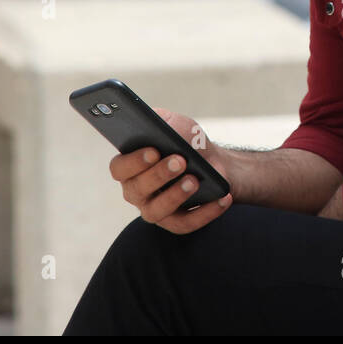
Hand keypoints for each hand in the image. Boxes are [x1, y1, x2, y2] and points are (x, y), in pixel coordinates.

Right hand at [108, 107, 232, 233]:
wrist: (212, 161)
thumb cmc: (187, 142)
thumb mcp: (175, 124)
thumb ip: (160, 119)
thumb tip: (151, 120)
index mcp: (129, 166)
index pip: (119, 168)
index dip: (134, 161)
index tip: (153, 151)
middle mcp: (136, 191)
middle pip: (137, 189)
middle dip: (159, 175)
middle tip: (180, 161)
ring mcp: (154, 209)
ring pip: (157, 210)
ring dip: (176, 195)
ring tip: (194, 180)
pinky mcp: (175, 222)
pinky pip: (186, 224)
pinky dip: (206, 213)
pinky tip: (222, 198)